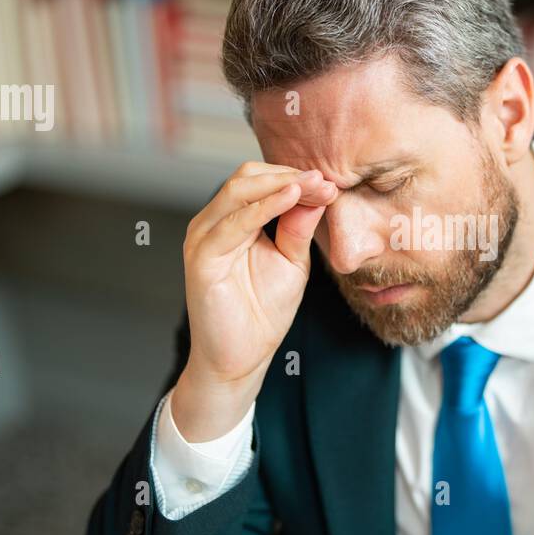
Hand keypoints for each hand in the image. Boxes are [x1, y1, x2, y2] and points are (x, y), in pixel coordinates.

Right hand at [174, 162, 337, 439]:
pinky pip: (233, 223)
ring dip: (280, 184)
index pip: (259, 181)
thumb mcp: (292, 261)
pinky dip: (263, 207)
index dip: (295, 177)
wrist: (242, 358)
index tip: (331, 182)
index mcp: (231, 221)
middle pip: (246, 177)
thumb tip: (318, 191)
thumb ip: (299, 227)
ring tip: (315, 185)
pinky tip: (290, 199)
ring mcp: (203, 238)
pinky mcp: (202, 258)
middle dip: (290, 175)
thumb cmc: (263, 312)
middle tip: (326, 181)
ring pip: (238, 191)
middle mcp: (212, 223)